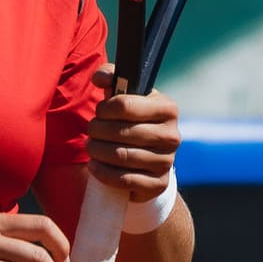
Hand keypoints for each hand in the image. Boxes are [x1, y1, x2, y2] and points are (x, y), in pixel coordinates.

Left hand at [86, 65, 179, 202]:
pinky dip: (103, 173)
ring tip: (91, 146)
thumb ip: (111, 78)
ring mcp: (167, 161)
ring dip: (97, 151)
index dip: (105, 109)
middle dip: (97, 131)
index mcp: (167, 108)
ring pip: (120, 156)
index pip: (125, 105)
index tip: (100, 112)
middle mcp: (172, 135)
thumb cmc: (133, 121)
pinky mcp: (158, 184)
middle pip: (120, 132)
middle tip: (91, 131)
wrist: (148, 159)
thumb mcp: (125, 96)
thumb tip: (99, 77)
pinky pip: (124, 179)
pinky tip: (95, 165)